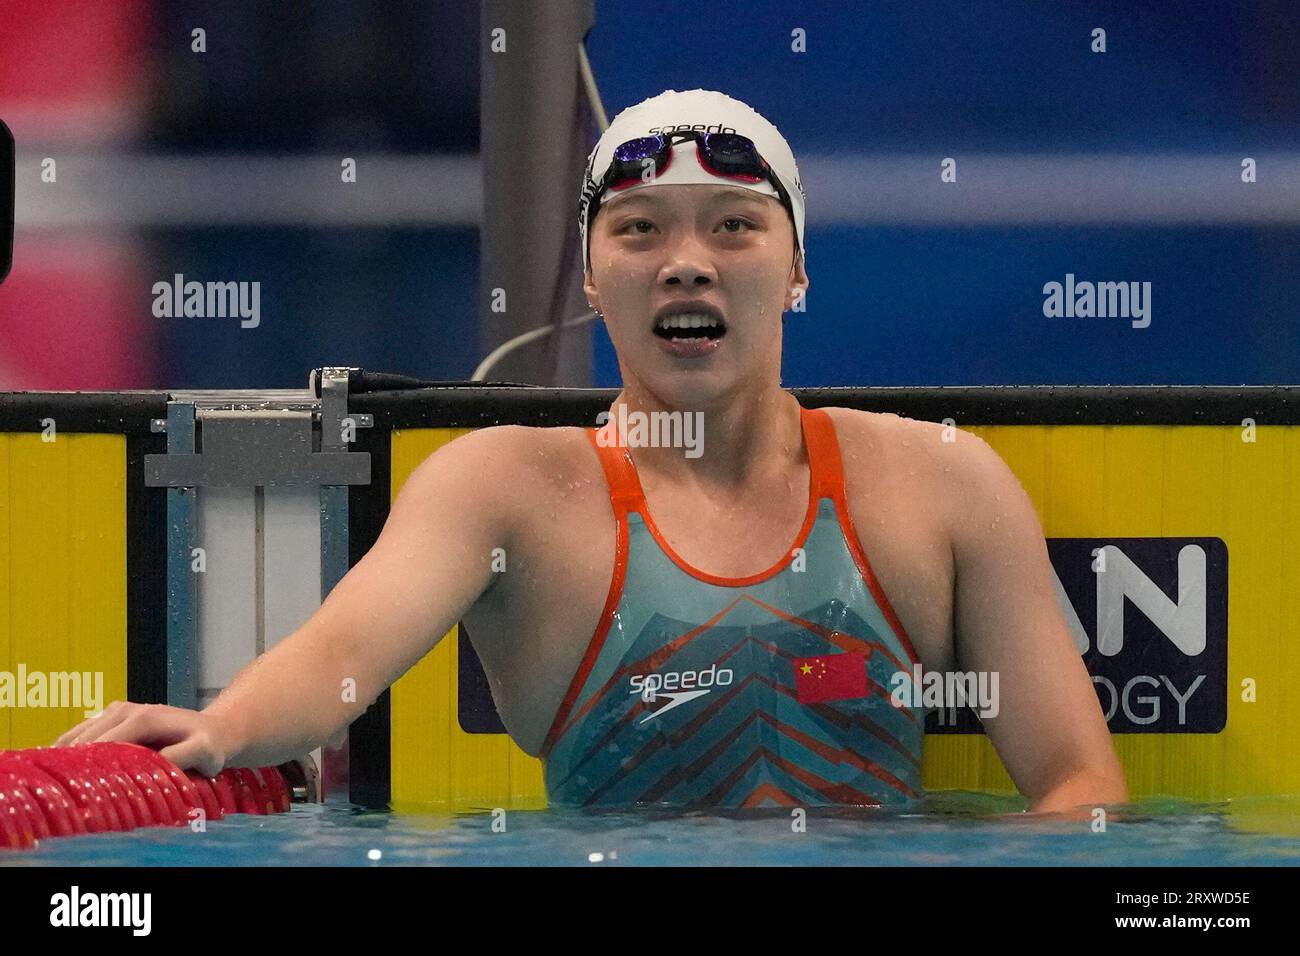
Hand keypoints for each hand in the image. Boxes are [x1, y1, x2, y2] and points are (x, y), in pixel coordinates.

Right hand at [53, 701, 230, 776]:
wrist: (213, 729)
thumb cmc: (209, 745)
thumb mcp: (203, 752)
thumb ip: (178, 758)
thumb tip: (146, 766)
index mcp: (142, 719)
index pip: (103, 746)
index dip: (89, 769)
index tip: (81, 793)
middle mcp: (123, 710)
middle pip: (84, 742)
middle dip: (74, 767)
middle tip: (68, 796)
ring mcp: (114, 711)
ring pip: (75, 737)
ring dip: (67, 760)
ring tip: (63, 787)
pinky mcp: (109, 717)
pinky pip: (79, 735)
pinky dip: (69, 753)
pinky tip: (68, 773)